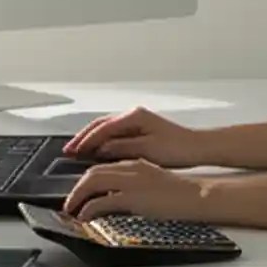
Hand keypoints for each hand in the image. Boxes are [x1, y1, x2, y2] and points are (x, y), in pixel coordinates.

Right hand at [62, 106, 206, 167]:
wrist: (197, 148)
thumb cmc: (176, 148)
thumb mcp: (145, 150)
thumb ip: (120, 148)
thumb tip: (99, 149)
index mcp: (134, 116)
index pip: (103, 128)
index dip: (86, 140)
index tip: (73, 151)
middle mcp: (133, 115)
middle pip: (101, 125)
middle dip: (84, 137)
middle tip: (68, 150)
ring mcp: (137, 121)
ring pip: (107, 129)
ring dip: (92, 139)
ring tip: (78, 151)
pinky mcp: (141, 130)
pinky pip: (115, 134)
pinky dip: (103, 141)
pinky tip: (97, 151)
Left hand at [63, 159, 208, 221]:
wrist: (196, 196)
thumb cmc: (180, 193)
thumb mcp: (153, 182)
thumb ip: (134, 185)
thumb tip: (116, 198)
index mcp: (135, 164)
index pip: (104, 167)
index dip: (87, 179)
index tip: (80, 192)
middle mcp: (130, 168)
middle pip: (93, 172)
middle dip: (77, 187)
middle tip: (70, 202)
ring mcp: (130, 181)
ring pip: (93, 181)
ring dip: (78, 196)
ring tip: (72, 210)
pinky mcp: (132, 196)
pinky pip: (101, 201)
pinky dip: (89, 209)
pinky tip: (85, 217)